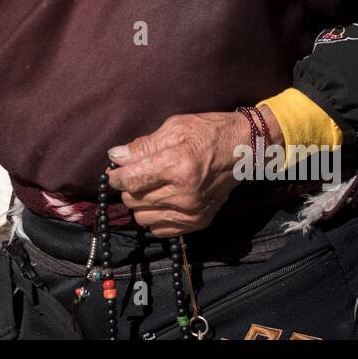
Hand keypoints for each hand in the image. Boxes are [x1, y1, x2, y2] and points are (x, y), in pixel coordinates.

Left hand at [107, 106, 280, 237]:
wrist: (243, 150)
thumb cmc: (207, 133)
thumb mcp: (174, 128)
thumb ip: (143, 146)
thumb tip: (116, 157)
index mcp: (177, 166)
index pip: (131, 181)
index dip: (116, 178)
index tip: (115, 173)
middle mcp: (184, 194)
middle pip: (134, 200)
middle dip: (129, 188)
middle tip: (138, 175)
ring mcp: (192, 211)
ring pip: (143, 218)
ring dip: (141, 204)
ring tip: (152, 188)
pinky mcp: (199, 222)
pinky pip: (160, 230)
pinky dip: (156, 217)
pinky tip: (163, 201)